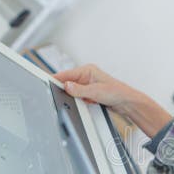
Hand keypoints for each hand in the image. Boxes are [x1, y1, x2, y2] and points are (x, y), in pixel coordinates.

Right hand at [53, 65, 171, 136]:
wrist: (128, 102)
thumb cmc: (117, 92)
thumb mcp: (96, 91)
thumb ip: (79, 89)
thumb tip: (66, 86)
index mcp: (87, 70)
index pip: (65, 74)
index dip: (55, 79)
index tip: (45, 83)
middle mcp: (86, 76)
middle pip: (67, 82)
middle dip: (64, 90)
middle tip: (60, 97)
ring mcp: (87, 85)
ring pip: (72, 91)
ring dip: (73, 97)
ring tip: (81, 100)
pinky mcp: (89, 93)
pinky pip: (78, 97)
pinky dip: (79, 101)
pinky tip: (85, 103)